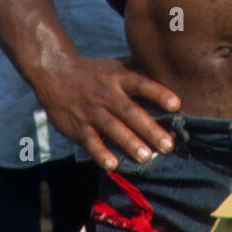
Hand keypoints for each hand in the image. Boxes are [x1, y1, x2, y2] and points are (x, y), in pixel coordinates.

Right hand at [37, 52, 180, 171]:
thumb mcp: (115, 65)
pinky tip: (113, 165)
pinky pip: (90, 141)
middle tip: (168, 145)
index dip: (158, 93)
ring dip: (129, 143)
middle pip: (130, 112)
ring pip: (112, 128)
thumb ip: (138, 69)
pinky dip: (101, 153)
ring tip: (146, 157)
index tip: (176, 104)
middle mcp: (107, 94)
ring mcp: (92, 111)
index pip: (142, 84)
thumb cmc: (93, 72)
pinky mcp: (78, 126)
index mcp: (119, 79)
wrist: (54, 73)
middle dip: (149, 129)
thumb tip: (165, 70)